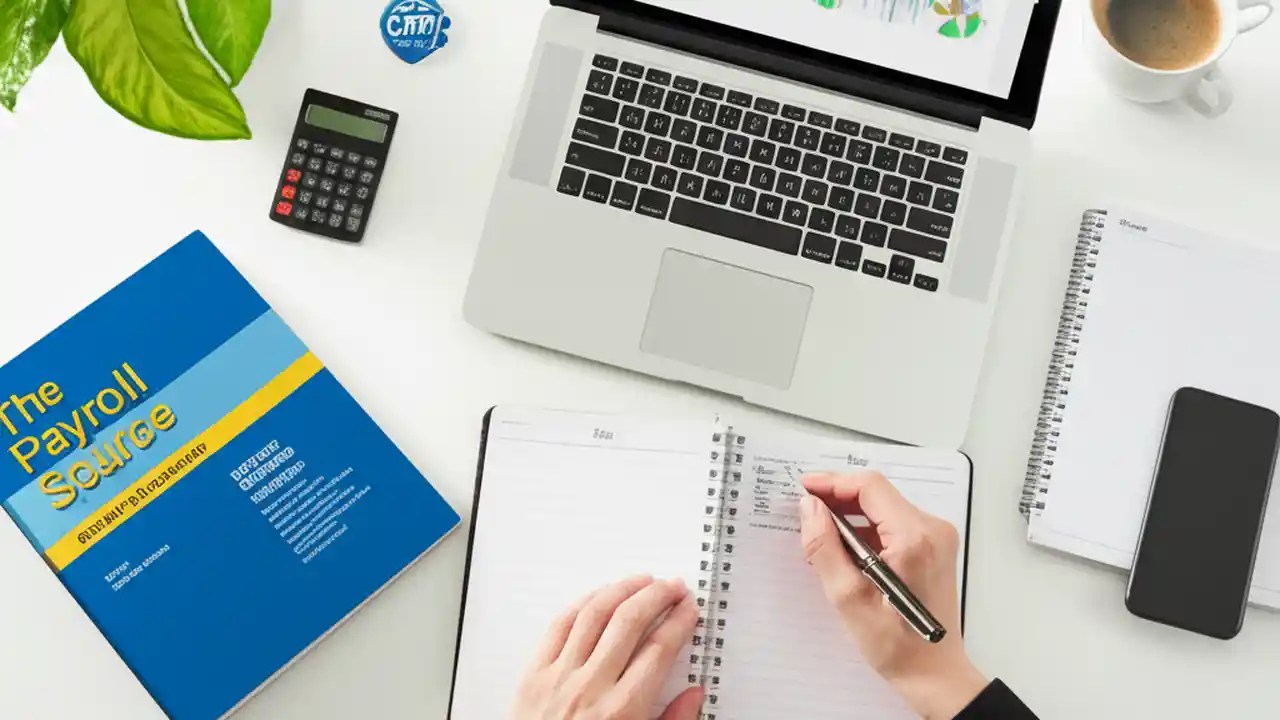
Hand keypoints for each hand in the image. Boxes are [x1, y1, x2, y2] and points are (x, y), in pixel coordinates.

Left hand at [512, 575, 704, 719]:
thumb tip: (693, 696)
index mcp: (622, 713)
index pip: (659, 650)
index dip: (679, 622)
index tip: (689, 609)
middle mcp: (590, 688)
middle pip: (630, 622)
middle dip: (657, 596)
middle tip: (673, 587)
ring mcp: (558, 678)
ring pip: (594, 614)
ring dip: (622, 590)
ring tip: (642, 581)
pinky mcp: (533, 675)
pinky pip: (558, 626)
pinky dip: (581, 604)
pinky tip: (598, 595)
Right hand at [799, 472, 986, 719]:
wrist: (935, 673)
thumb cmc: (897, 645)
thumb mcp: (849, 598)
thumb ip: (825, 547)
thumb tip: (809, 508)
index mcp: (915, 537)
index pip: (869, 487)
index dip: (832, 482)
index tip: (803, 487)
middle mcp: (932, 529)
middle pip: (877, 494)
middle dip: (838, 500)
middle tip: (805, 516)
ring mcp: (936, 537)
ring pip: (883, 508)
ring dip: (850, 517)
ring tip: (821, 539)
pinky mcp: (933, 547)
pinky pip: (892, 524)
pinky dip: (865, 531)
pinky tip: (845, 551)